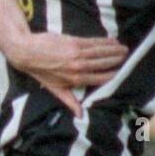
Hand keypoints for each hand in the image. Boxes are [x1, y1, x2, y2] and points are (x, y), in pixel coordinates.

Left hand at [3, 31, 127, 115]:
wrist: (27, 52)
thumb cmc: (41, 72)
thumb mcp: (55, 89)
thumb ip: (69, 101)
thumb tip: (80, 115)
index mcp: (75, 80)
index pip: (100, 79)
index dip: (113, 75)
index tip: (122, 72)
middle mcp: (79, 67)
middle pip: (104, 64)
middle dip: (117, 60)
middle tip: (127, 57)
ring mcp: (77, 54)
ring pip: (101, 52)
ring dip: (114, 50)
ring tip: (123, 49)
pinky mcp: (74, 42)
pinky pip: (94, 42)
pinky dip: (105, 41)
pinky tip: (112, 41)